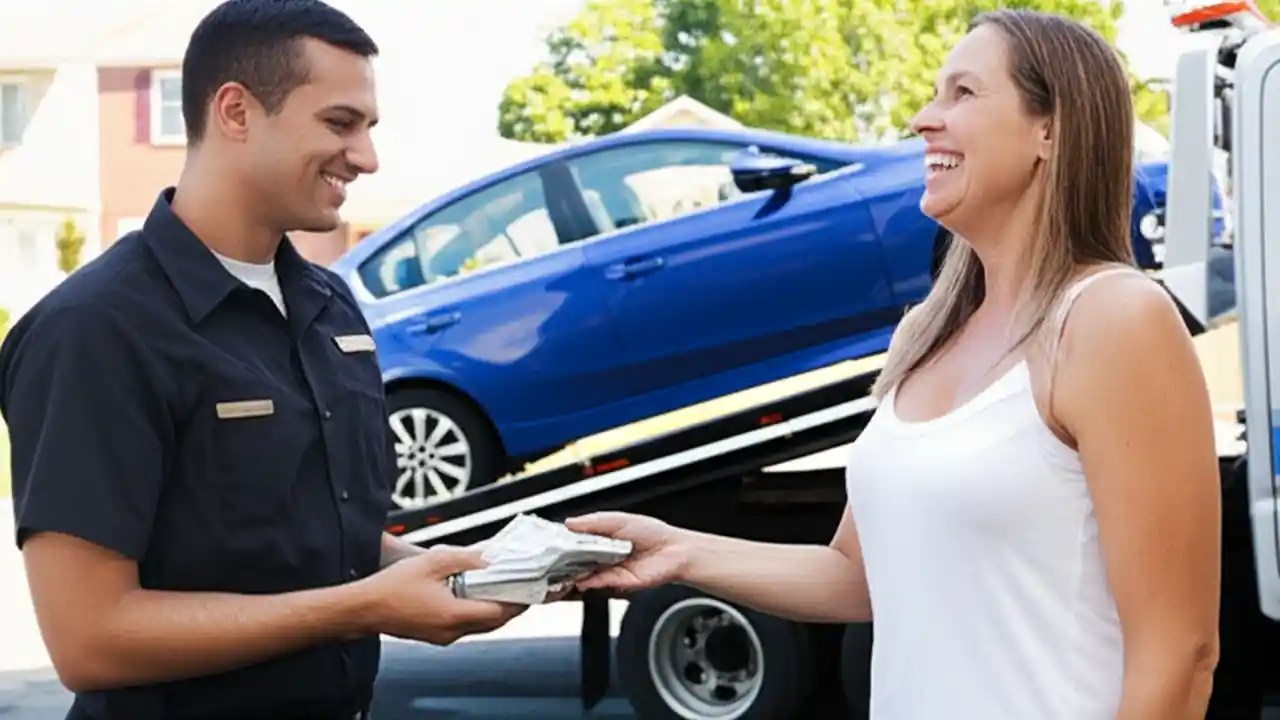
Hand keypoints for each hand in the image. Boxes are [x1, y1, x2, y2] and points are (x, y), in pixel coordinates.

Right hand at [362, 545, 525, 644]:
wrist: (365, 608)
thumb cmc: (393, 586)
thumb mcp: (433, 561)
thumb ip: (466, 559)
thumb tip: (489, 559)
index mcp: (454, 615)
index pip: (499, 612)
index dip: (518, 600)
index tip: (531, 587)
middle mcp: (452, 631)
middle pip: (494, 622)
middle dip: (510, 605)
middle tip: (522, 586)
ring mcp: (444, 636)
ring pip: (481, 625)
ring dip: (494, 609)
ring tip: (502, 587)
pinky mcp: (437, 635)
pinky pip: (466, 625)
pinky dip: (477, 612)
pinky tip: (475, 595)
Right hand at [564, 512, 688, 593]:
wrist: (674, 551)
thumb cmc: (653, 533)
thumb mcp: (619, 520)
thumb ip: (594, 522)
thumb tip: (570, 522)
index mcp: (605, 537)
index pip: (580, 539)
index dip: (567, 540)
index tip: (554, 540)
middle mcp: (606, 554)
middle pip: (581, 557)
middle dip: (568, 558)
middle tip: (553, 557)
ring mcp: (611, 568)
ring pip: (587, 571)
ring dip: (575, 572)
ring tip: (562, 570)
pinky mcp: (618, 582)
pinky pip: (600, 582)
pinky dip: (589, 581)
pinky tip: (581, 579)